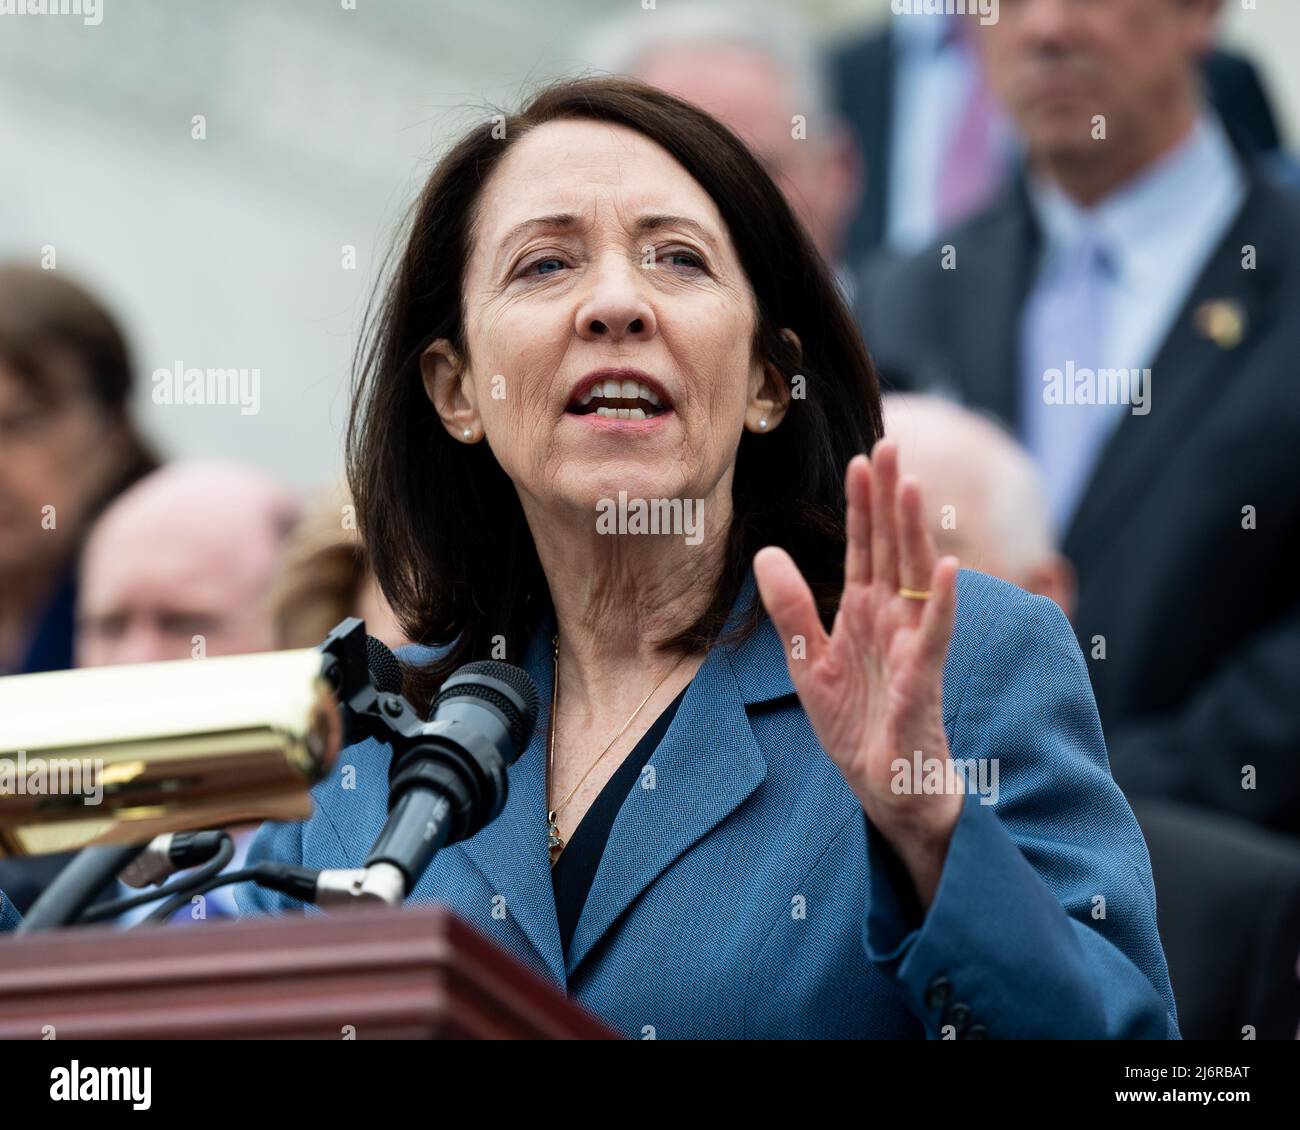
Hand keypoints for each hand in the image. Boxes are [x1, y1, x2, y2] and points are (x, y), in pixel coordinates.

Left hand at [754, 439, 959, 907]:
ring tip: (912, 486)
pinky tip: (946, 566)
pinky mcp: (923, 680)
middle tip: (891, 444)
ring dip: (913, 532)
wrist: (885, 789)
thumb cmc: (856, 728)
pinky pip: (934, 636)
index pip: (864, 548)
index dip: (862, 504)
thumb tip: (765, 552)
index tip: (863, 456)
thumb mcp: (808, 664)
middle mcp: (892, 620)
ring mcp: (911, 646)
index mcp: (864, 614)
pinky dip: (940, 602)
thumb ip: (790, 609)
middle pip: (891, 548)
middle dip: (890, 498)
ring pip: (914, 578)